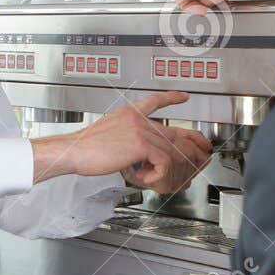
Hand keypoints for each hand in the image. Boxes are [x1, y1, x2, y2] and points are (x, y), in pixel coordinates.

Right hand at [30, 92, 212, 190]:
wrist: (73, 151)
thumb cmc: (85, 148)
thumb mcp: (110, 136)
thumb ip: (130, 140)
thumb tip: (144, 154)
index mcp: (129, 114)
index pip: (155, 101)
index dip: (171, 98)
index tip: (183, 97)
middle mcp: (137, 118)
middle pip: (175, 130)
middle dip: (193, 144)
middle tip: (202, 153)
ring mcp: (140, 129)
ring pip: (172, 149)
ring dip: (169, 169)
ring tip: (156, 178)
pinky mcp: (140, 143)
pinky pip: (163, 161)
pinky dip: (157, 174)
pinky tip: (143, 177)